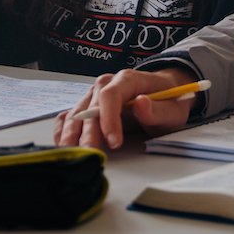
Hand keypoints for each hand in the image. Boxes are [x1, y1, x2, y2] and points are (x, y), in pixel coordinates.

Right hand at [54, 66, 197, 150]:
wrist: (164, 94)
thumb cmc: (168, 101)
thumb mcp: (171, 109)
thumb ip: (157, 109)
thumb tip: (140, 103)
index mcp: (128, 79)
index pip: (111, 95)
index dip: (109, 119)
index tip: (114, 142)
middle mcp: (107, 84)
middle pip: (91, 107)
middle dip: (88, 132)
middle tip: (89, 153)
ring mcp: (94, 95)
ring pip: (76, 113)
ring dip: (71, 134)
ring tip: (71, 154)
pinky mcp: (87, 106)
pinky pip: (69, 116)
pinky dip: (63, 130)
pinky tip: (62, 145)